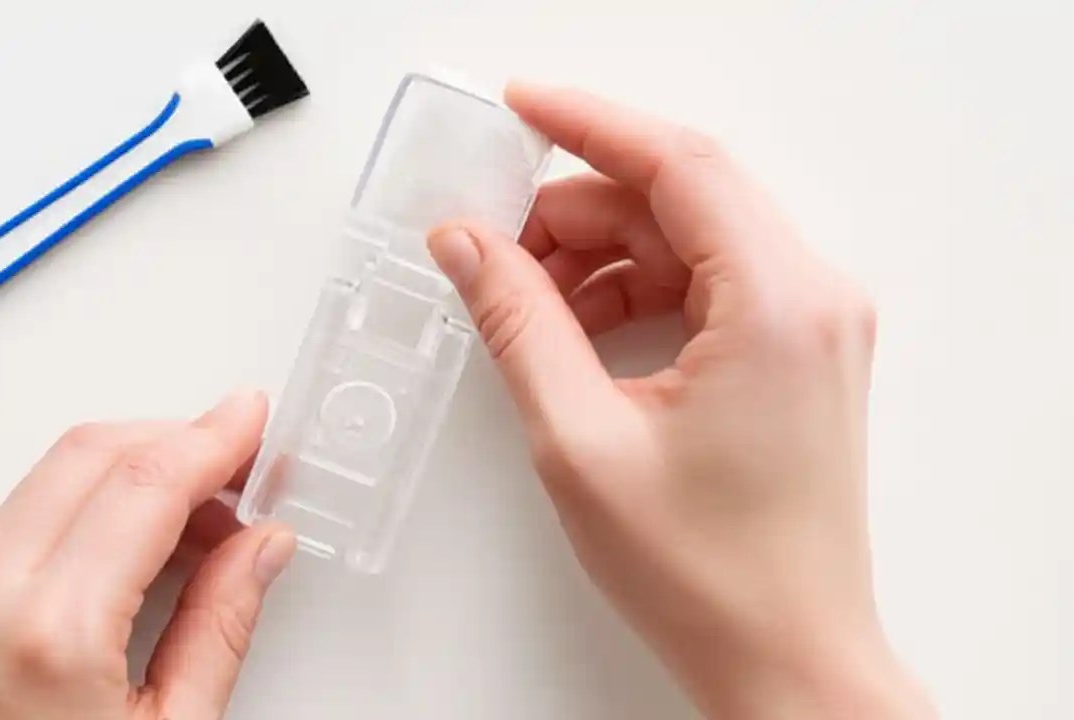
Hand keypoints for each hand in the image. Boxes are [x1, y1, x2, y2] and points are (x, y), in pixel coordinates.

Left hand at [0, 391, 296, 719]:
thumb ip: (219, 630)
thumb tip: (260, 551)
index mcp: (51, 633)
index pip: (146, 482)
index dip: (213, 439)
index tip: (253, 421)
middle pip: (92, 454)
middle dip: (176, 439)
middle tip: (241, 464)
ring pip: (51, 478)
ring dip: (134, 472)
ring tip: (203, 521)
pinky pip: (19, 520)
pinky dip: (88, 508)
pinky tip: (138, 546)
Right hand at [428, 83, 934, 718]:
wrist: (785, 656)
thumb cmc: (706, 573)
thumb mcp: (581, 440)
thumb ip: (519, 324)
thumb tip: (469, 247)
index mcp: (775, 304)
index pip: (677, 163)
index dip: (587, 125)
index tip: (521, 108)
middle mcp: (811, 297)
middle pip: (679, 197)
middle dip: (578, 207)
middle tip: (493, 240)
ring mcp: (810, 324)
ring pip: (689, 238)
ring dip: (602, 253)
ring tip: (525, 299)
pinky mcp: (793, 352)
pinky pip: (706, 283)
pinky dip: (635, 290)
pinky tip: (576, 329)